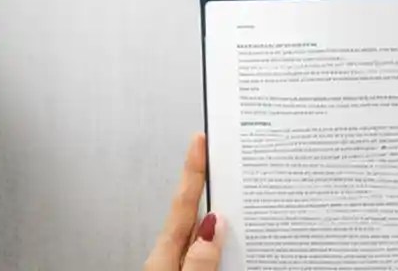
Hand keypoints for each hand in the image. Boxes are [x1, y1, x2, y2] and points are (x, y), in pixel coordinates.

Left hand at [144, 133, 226, 270]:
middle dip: (207, 184)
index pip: (183, 203)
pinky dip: (215, 239)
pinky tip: (224, 239)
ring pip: (199, 234)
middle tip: (221, 155)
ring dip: (215, 214)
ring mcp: (173, 268)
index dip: (193, 169)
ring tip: (232, 192)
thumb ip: (200, 259)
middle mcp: (167, 258)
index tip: (199, 140)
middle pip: (192, 214)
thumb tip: (216, 223)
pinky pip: (202, 252)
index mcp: (165, 255)